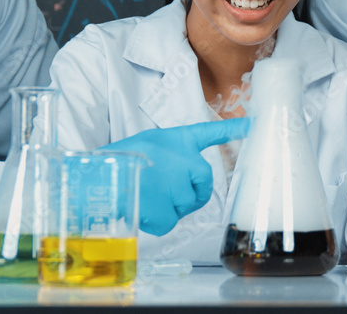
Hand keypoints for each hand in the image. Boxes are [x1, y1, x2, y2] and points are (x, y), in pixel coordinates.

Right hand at [100, 117, 249, 235]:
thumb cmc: (116, 163)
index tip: (252, 124)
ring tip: (143, 195)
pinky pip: (169, 223)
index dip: (233, 128)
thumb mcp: (145, 146)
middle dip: (187, 198)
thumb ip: (167, 158)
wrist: (93, 179)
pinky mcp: (168, 206)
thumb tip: (171, 180)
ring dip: (166, 209)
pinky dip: (154, 222)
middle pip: (202, 188)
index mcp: (177, 140)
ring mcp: (179, 183)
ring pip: (184, 207)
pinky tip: (139, 208)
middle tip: (162, 194)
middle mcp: (185, 160)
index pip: (210, 132)